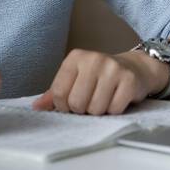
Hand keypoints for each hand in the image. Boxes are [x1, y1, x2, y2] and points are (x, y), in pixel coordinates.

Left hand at [33, 49, 166, 114]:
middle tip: (90, 100)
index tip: (72, 103)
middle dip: (83, 109)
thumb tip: (36, 107)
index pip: (59, 93)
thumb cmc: (99, 77)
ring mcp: (112, 68)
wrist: (134, 68)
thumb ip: (55, 93)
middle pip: (76, 103)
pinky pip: (114, 110)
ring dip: (99, 111)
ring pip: (95, 109)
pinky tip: (116, 98)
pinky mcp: (129, 80)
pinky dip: (114, 110)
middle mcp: (93, 59)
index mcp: (75, 58)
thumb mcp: (75, 79)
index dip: (64, 106)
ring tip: (104, 99)